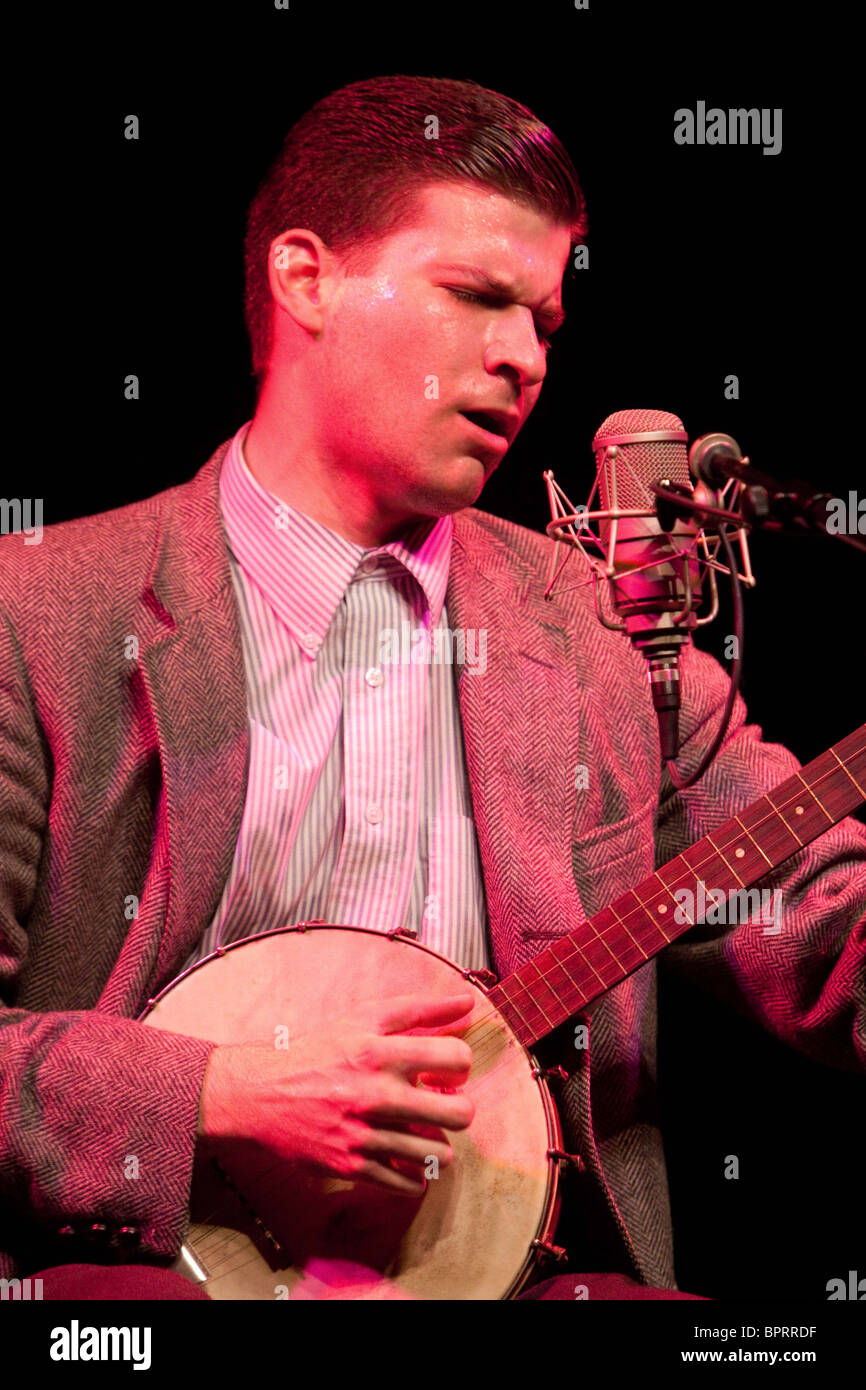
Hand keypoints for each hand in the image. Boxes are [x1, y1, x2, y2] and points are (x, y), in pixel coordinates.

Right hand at [196, 992, 475, 1195]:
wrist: (262, 1094)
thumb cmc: (320, 1052)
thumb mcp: (365, 1019)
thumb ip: (419, 1010)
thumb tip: (467, 1001)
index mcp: (381, 1053)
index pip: (456, 1058)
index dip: (460, 1064)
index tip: (446, 1070)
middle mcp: (376, 1095)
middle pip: (459, 1113)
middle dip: (460, 1109)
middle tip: (443, 1105)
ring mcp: (364, 1134)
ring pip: (438, 1154)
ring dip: (437, 1144)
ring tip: (421, 1131)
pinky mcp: (352, 1165)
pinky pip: (407, 1183)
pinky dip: (414, 1176)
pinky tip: (404, 1158)